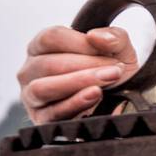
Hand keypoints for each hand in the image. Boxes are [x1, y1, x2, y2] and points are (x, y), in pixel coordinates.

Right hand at [17, 26, 138, 123]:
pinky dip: (75, 103)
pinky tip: (94, 95)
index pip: (50, 37)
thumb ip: (114, 37)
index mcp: (42, 47)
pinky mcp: (41, 119)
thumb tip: (96, 36)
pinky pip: (52, 112)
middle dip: (86, 65)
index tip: (107, 50)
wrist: (123, 104)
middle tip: (115, 69)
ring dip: (78, 82)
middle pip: (48, 63)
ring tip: (107, 79)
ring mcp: (32, 96)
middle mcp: (31, 70)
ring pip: (43, 87)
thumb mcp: (120, 50)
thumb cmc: (112, 72)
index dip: (80, 42)